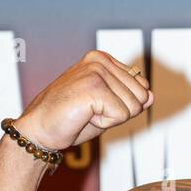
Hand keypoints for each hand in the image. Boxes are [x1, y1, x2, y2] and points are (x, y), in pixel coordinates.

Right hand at [16, 50, 153, 151]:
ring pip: (133, 107)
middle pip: (141, 97)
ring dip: (110, 119)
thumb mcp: (107, 107)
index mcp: (103, 59)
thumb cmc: (70, 119)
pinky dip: (104, 124)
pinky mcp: (94, 86)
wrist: (40, 130)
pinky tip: (84, 116)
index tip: (97, 107)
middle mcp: (100, 61)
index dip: (123, 106)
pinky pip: (121, 115)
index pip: (141, 87)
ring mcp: (96, 71)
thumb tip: (151, 96)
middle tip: (90, 112)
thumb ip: (129, 99)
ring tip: (86, 113)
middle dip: (119, 113)